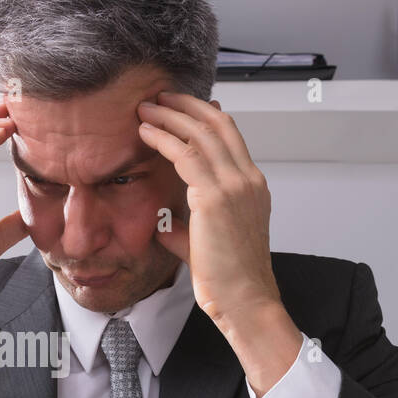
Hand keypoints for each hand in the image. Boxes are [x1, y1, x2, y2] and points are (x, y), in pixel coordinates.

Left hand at [136, 91, 279, 328]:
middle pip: (217, 124)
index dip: (204, 116)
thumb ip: (186, 228)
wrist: (245, 300)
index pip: (229, 136)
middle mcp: (247, 180)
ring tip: (146, 108)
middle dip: (186, 106)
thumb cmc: (229, 279)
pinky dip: (164, 138)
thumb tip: (165, 223)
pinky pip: (186, 155)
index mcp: (251, 187)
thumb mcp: (205, 245)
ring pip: (200, 134)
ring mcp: (235, 186)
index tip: (179, 107)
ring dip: (170, 116)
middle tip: (159, 96)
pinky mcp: (216, 198)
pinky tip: (146, 132)